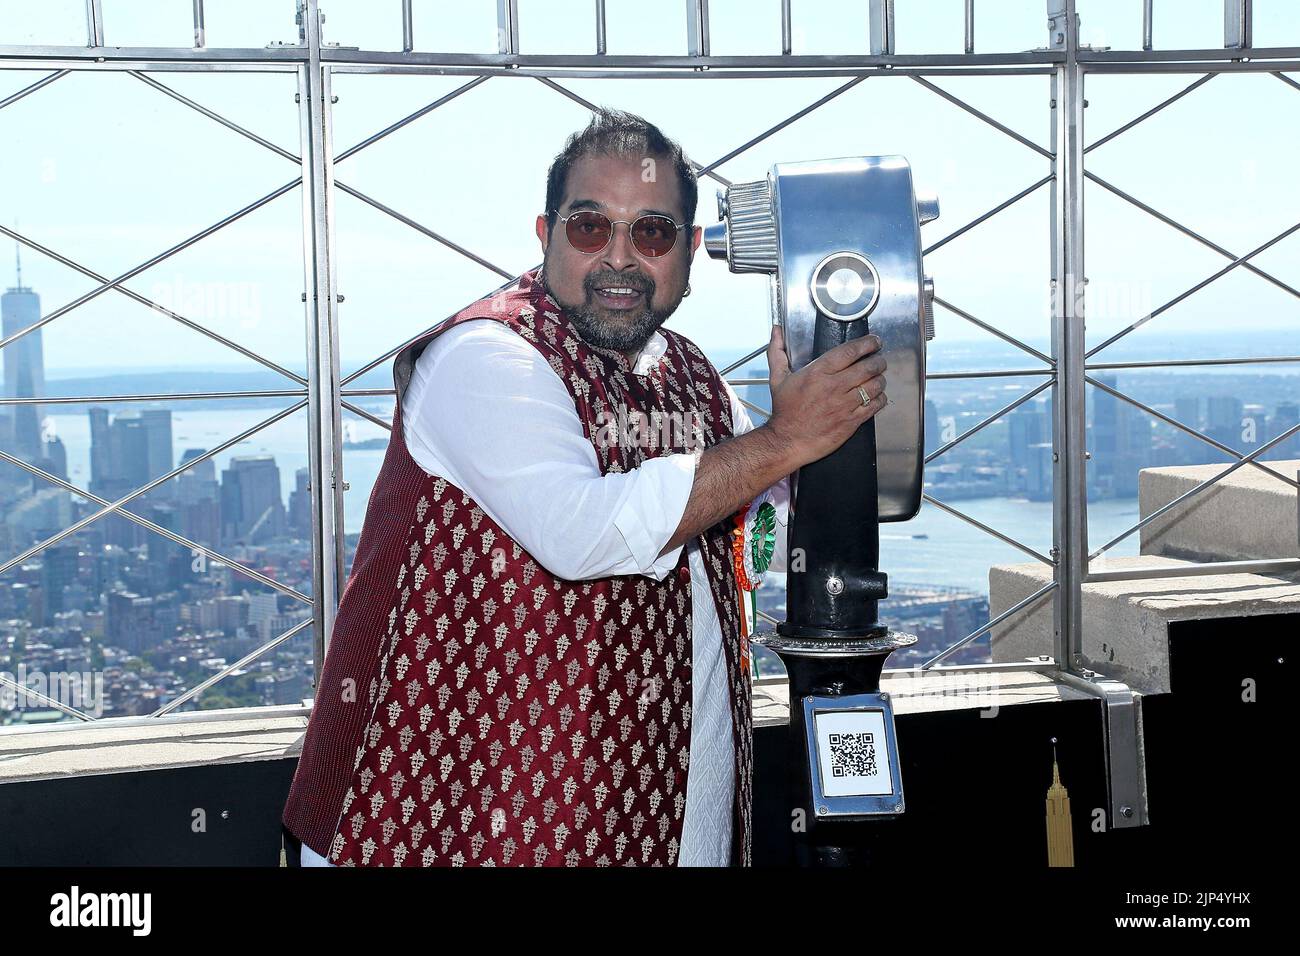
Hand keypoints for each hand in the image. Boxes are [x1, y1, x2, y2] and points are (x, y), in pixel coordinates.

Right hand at [765, 324, 886, 465]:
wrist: (787, 441)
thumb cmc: (784, 411)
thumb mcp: (778, 379)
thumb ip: (778, 352)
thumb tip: (776, 330)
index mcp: (817, 372)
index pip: (850, 352)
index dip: (867, 344)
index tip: (874, 341)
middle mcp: (833, 387)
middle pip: (868, 367)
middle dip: (878, 361)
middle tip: (878, 360)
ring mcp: (844, 405)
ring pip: (875, 385)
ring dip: (880, 379)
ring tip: (878, 377)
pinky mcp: (851, 421)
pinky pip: (875, 405)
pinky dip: (880, 398)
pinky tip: (876, 396)